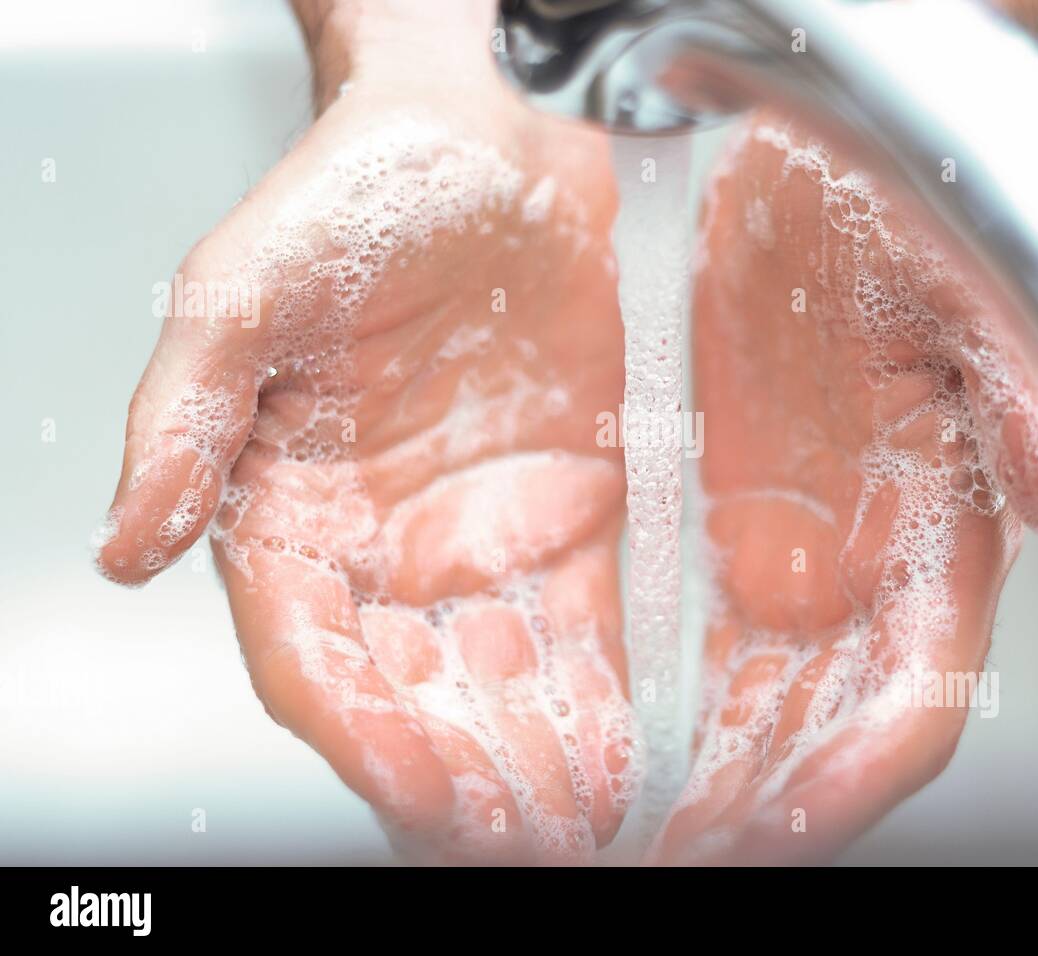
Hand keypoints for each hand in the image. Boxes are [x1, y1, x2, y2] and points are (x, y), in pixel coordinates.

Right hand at [94, 0, 636, 863]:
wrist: (501, 134)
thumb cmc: (368, 192)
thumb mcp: (248, 288)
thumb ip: (185, 415)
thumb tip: (126, 544)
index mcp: (295, 507)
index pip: (316, 655)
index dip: (362, 735)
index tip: (418, 796)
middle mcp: (390, 541)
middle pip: (418, 693)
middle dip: (465, 774)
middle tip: (518, 839)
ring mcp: (488, 532)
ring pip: (505, 679)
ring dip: (537, 757)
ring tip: (578, 821)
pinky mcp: (577, 510)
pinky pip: (588, 624)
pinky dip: (605, 693)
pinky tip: (628, 746)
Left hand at [648, 110, 1037, 863]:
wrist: (751, 172)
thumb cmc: (858, 222)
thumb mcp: (951, 287)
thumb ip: (1024, 395)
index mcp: (921, 536)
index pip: (909, 694)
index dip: (858, 770)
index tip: (789, 819)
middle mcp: (836, 570)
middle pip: (806, 735)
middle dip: (747, 813)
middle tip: (668, 855)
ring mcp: (751, 562)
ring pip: (722, 713)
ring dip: (673, 785)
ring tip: (598, 829)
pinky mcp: (672, 539)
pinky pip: (641, 648)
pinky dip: (611, 708)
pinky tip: (562, 742)